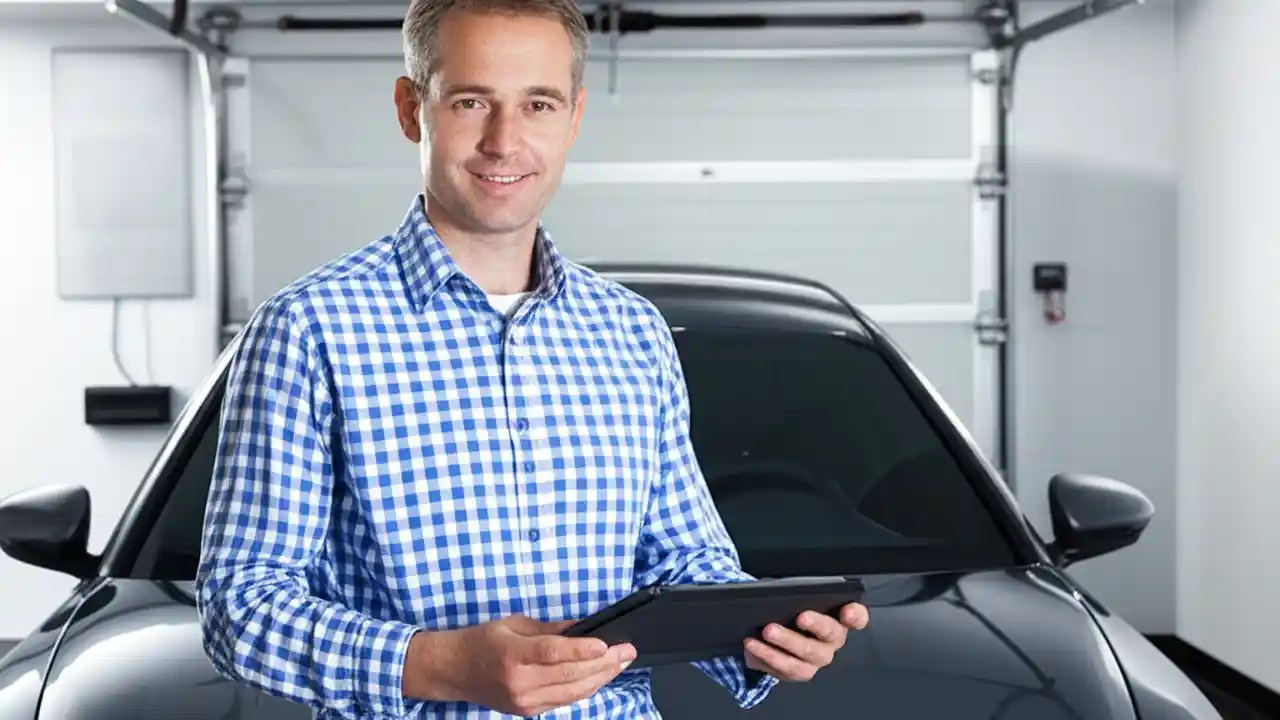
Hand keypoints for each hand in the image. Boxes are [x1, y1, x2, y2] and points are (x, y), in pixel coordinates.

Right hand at [403, 614, 635, 715]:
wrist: (453, 671)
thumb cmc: (481, 641)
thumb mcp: (512, 624)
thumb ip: (549, 629)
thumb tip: (582, 629)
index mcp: (512, 654)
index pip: (553, 653)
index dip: (582, 651)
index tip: (607, 644)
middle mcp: (519, 681)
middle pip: (569, 675)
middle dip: (604, 664)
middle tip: (627, 651)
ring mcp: (524, 701)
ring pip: (572, 692)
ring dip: (601, 678)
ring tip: (621, 663)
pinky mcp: (527, 711)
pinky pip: (563, 701)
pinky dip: (585, 689)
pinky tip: (599, 677)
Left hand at [743, 602, 868, 681]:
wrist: (776, 633)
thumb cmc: (791, 610)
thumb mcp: (796, 598)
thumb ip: (799, 596)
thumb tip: (784, 593)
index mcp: (839, 618)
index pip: (857, 617)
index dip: (855, 615)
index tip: (847, 611)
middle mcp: (832, 642)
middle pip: (829, 636)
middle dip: (816, 625)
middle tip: (800, 617)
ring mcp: (816, 660)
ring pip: (805, 658)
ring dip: (783, 646)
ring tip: (764, 633)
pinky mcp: (798, 672)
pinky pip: (784, 670)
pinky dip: (766, 658)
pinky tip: (752, 647)